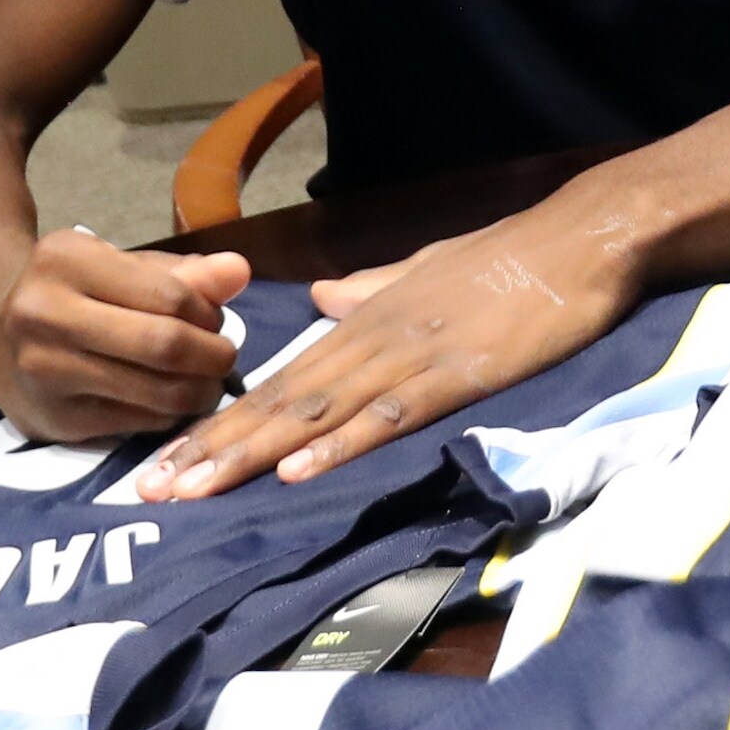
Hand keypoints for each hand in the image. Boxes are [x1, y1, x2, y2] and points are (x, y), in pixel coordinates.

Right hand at [0, 233, 250, 441]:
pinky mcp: (55, 419)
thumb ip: (185, 273)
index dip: (209, 314)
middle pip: (164, 345)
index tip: (216, 320)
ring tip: (205, 382)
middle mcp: (45, 313)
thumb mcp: (123, 268)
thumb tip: (239, 272)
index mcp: (66, 259)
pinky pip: (138, 423)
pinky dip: (169, 415)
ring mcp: (45, 371)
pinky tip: (170, 400)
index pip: (169, 295)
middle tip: (223, 357)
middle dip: (213, 356)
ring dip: (199, 391)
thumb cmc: (76, 292)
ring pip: (156, 393)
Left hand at [138, 210, 628, 499]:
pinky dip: (338, 445)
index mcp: (364, 318)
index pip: (276, 381)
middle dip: (209, 449)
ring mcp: (409, 357)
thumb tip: (324, 302)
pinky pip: (386, 416)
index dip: (216, 423)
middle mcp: (370, 337)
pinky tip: (294, 470)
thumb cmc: (515, 258)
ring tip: (192, 489)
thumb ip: (373, 290)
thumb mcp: (428, 270)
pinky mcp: (454, 375)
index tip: (164, 461)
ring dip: (248, 453)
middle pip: (276, 402)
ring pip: (314, 412)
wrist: (582, 239)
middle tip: (147, 490)